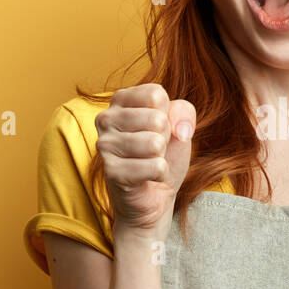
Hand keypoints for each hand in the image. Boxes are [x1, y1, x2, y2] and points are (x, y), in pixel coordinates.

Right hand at [94, 83, 195, 235]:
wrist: (156, 194)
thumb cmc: (163, 153)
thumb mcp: (179, 125)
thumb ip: (183, 111)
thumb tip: (179, 128)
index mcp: (120, 100)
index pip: (156, 95)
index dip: (168, 115)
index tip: (157, 129)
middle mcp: (106, 118)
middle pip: (157, 118)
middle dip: (165, 137)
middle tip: (153, 149)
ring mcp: (104, 145)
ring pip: (155, 143)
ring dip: (161, 157)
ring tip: (148, 161)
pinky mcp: (111, 171)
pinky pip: (155, 167)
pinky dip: (159, 174)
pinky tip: (146, 177)